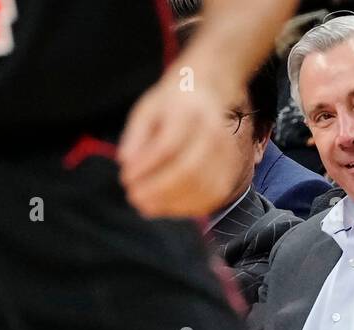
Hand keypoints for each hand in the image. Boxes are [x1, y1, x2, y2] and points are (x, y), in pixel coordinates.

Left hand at [119, 72, 241, 218]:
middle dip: (156, 188)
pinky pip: (207, 200)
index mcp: (190, 111)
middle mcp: (214, 132)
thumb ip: (135, 134)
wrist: (208, 97)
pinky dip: (182, 208)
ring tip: (143, 204)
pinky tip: (162, 206)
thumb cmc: (171, 107)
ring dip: (167, 202)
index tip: (125, 177)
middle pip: (188, 169)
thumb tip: (125, 162)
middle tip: (133, 195)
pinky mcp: (228, 175)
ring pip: (199, 188)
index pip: (168, 144)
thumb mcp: (147, 110)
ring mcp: (225, 155)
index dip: (145, 166)